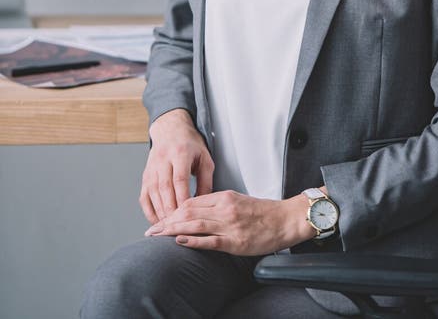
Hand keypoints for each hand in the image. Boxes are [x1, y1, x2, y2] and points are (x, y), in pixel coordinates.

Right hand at [139, 109, 214, 223]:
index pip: (180, 179)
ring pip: (153, 194)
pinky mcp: (145, 176)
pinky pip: (144, 197)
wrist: (171, 130)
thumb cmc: (192, 146)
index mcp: (180, 153)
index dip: (183, 198)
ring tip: (170, 228)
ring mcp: (152, 168)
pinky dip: (149, 211)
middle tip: (179, 228)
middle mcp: (163, 160)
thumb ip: (206, 181)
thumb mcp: (205, 158)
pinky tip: (158, 222)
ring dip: (160, 213)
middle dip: (171, 210)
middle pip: (164, 189)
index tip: (189, 215)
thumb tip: (204, 206)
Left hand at [144, 189, 317, 255]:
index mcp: (224, 197)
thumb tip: (196, 211)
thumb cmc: (262, 212)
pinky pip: (210, 241)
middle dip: (166, 221)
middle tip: (151, 230)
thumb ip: (218, 204)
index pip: (192, 201)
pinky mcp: (235, 242)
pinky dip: (193, 241)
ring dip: (172, 230)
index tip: (161, 218)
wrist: (285, 219)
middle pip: (188, 212)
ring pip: (195, 225)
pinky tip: (179, 242)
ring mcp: (229, 225)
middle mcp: (224, 208)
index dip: (173, 210)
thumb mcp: (237, 200)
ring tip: (157, 235)